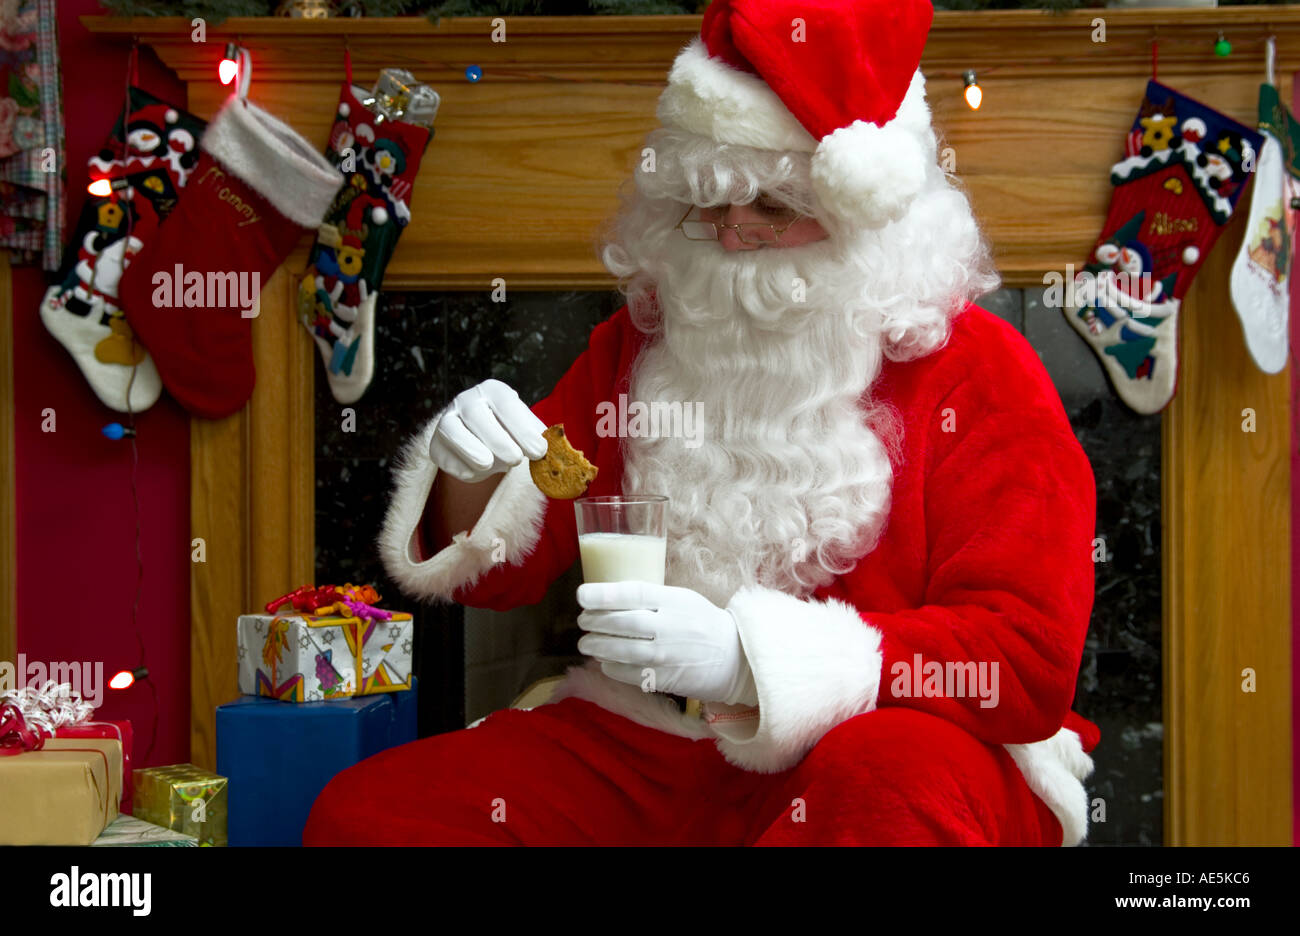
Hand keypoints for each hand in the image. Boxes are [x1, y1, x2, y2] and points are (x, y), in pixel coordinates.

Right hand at [429, 379, 549, 483]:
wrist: (477, 439)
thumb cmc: (507, 430)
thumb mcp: (523, 427)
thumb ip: (536, 435)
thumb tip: (553, 448)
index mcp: (493, 391)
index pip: (506, 405)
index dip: (522, 428)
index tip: (539, 450)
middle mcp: (467, 400)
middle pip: (478, 417)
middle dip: (498, 440)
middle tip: (516, 460)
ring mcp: (447, 421)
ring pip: (454, 432)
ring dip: (472, 450)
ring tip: (489, 464)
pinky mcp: (436, 445)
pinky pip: (446, 457)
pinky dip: (463, 467)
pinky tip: (477, 471)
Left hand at [576, 582, 753, 704]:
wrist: (735, 658)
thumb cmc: (703, 623)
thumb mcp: (683, 599)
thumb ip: (651, 598)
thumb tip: (609, 597)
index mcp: (674, 601)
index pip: (633, 594)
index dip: (603, 594)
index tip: (582, 595)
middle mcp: (670, 627)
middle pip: (622, 623)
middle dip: (594, 622)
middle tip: (582, 621)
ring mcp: (667, 655)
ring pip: (622, 650)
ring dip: (597, 646)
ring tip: (586, 643)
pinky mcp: (665, 678)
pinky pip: (629, 673)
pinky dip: (611, 667)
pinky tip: (605, 661)